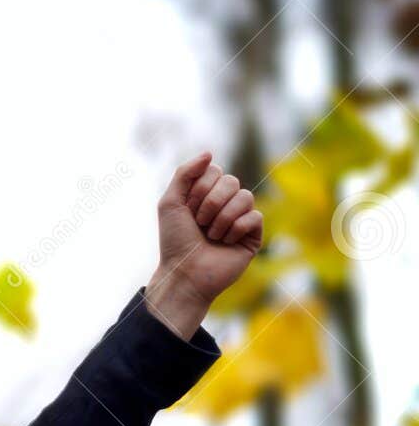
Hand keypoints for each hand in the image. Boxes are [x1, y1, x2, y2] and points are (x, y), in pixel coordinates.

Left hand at [146, 151, 263, 337]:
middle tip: (199, 224)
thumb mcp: (170, 202)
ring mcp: (240, 218)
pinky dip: (236, 229)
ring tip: (211, 236)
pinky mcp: (253, 235)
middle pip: (232, 181)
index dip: (200, 189)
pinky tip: (225, 242)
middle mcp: (224, 203)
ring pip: (245, 196)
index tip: (188, 209)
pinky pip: (255, 216)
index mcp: (205, 194)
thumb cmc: (174, 240)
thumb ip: (185, 173)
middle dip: (211, 203)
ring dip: (222, 218)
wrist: (185, 272)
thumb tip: (209, 152)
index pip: (215, 171)